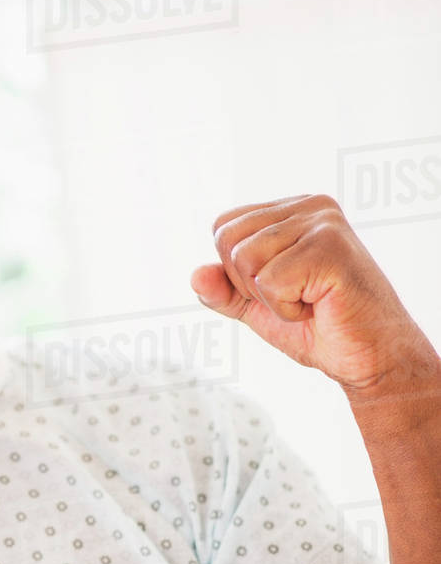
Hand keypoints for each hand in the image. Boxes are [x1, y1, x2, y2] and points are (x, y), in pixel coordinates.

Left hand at [191, 194, 436, 395]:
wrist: (367, 357)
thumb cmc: (318, 328)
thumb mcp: (257, 308)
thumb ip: (223, 290)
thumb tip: (195, 275)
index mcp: (291, 210)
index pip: (222, 226)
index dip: (234, 272)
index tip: (277, 287)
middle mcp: (309, 206)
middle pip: (227, 239)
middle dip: (247, 284)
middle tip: (294, 297)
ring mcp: (322, 222)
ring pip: (245, 259)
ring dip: (270, 298)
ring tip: (309, 300)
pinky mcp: (330, 247)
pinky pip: (270, 281)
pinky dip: (287, 308)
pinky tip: (319, 305)